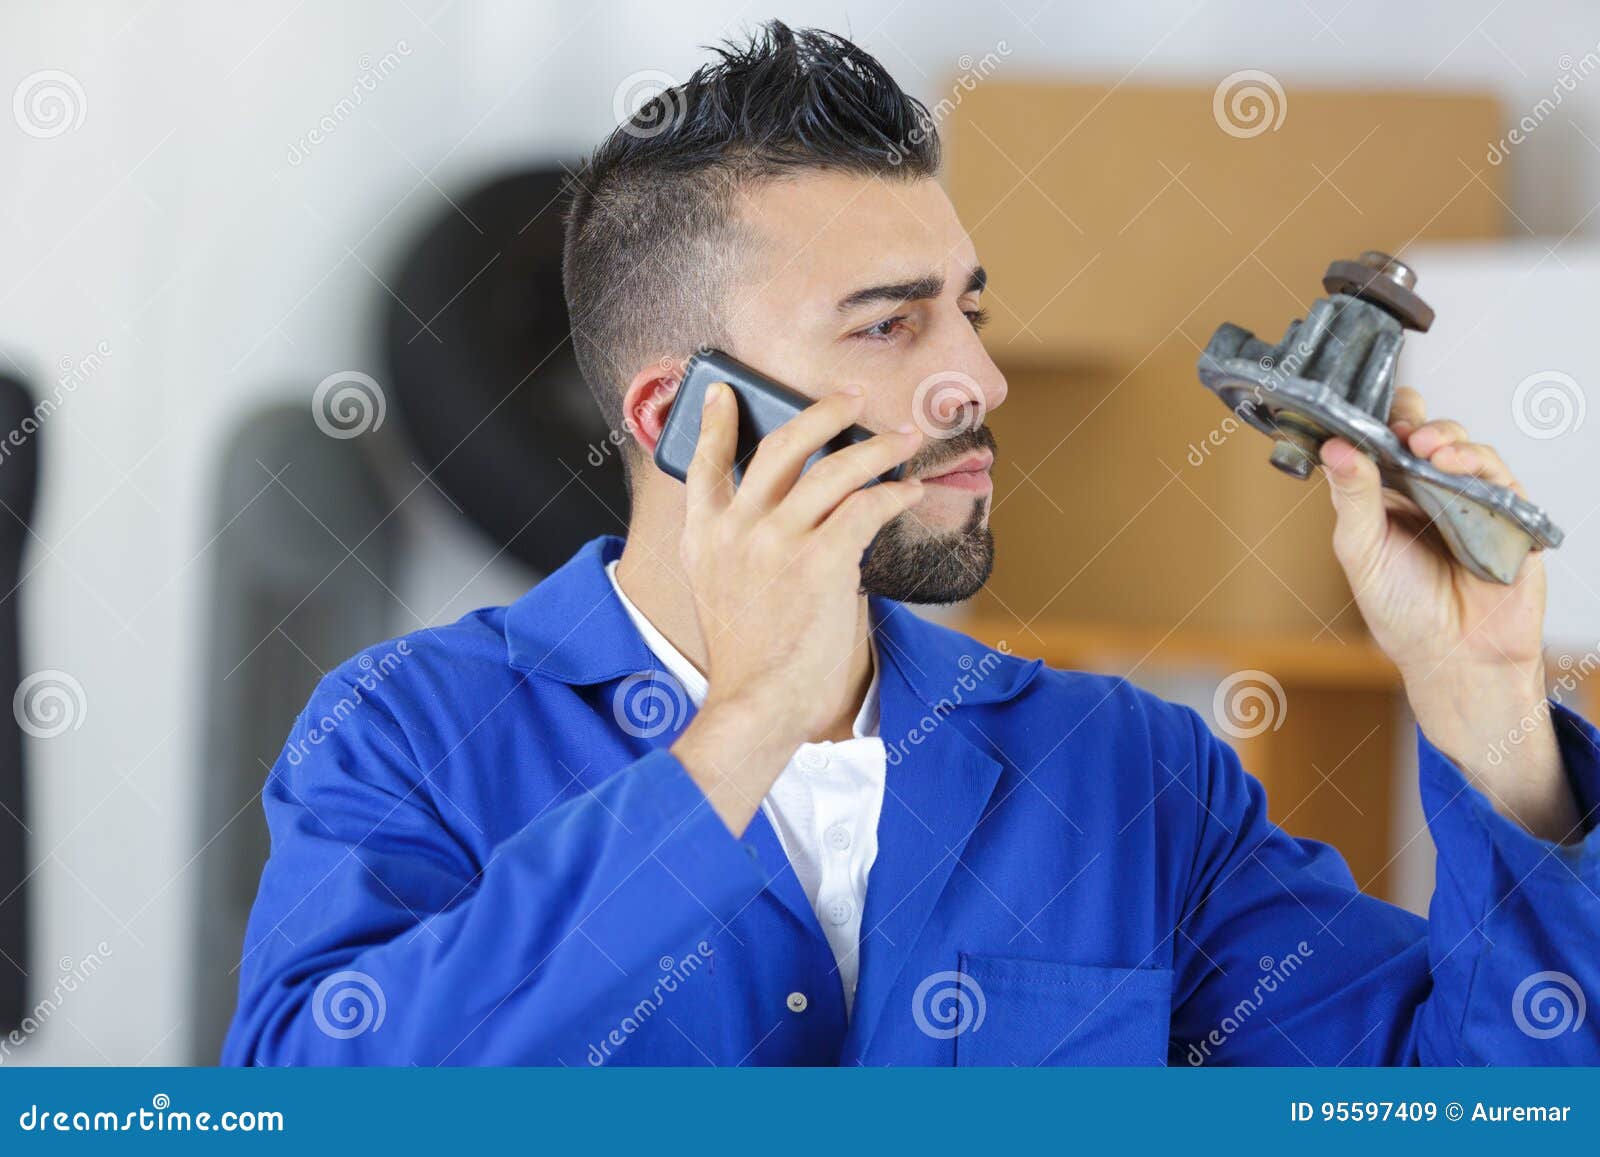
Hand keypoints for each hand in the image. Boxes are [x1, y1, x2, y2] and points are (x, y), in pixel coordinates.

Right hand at [670, 380, 924, 833]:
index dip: (714, 423)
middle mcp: (736, 530)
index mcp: (703, 538)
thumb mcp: (721, 594)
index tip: (724, 390)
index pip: (702, 464)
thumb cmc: (751, 660)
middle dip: (821, 413)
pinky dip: (893, 495)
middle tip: (849, 398)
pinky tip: (907, 493)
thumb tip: (799, 513)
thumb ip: (743, 549)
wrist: (757, 703)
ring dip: (877, 448)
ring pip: (834, 470)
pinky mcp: (818, 561)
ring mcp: (775, 541)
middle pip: (779, 447)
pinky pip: (865, 508)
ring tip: (902, 438)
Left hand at [1321, 387, 1576, 840]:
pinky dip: (1476, 462)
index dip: (1372, 420)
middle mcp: (1426, 492)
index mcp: (1385, 498)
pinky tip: (1454, 464)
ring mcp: (1467, 499)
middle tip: (1397, 424)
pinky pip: (1496, 474)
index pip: (1378, 444)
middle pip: (1421, 434)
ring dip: (1443, 437)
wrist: (1455, 658)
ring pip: (1460, 447)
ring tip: (1424, 445)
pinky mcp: (1505, 511)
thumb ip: (1354, 499)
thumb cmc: (1402, 611)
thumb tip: (1335, 448)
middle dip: (1411, 419)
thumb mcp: (1362, 552)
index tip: (1359, 406)